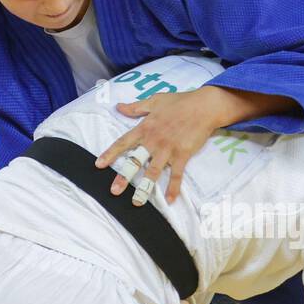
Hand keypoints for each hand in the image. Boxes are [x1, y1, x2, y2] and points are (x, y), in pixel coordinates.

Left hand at [95, 86, 258, 203]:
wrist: (204, 106)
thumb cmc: (180, 101)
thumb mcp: (155, 100)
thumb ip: (136, 107)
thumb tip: (119, 107)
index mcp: (145, 127)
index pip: (123, 142)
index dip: (110, 154)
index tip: (99, 165)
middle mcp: (154, 140)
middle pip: (136, 161)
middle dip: (124, 177)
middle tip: (114, 191)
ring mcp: (168, 149)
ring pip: (153, 172)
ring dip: (145, 188)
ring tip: (137, 203)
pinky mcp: (183, 155)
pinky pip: (177, 174)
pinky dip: (173, 188)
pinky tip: (170, 200)